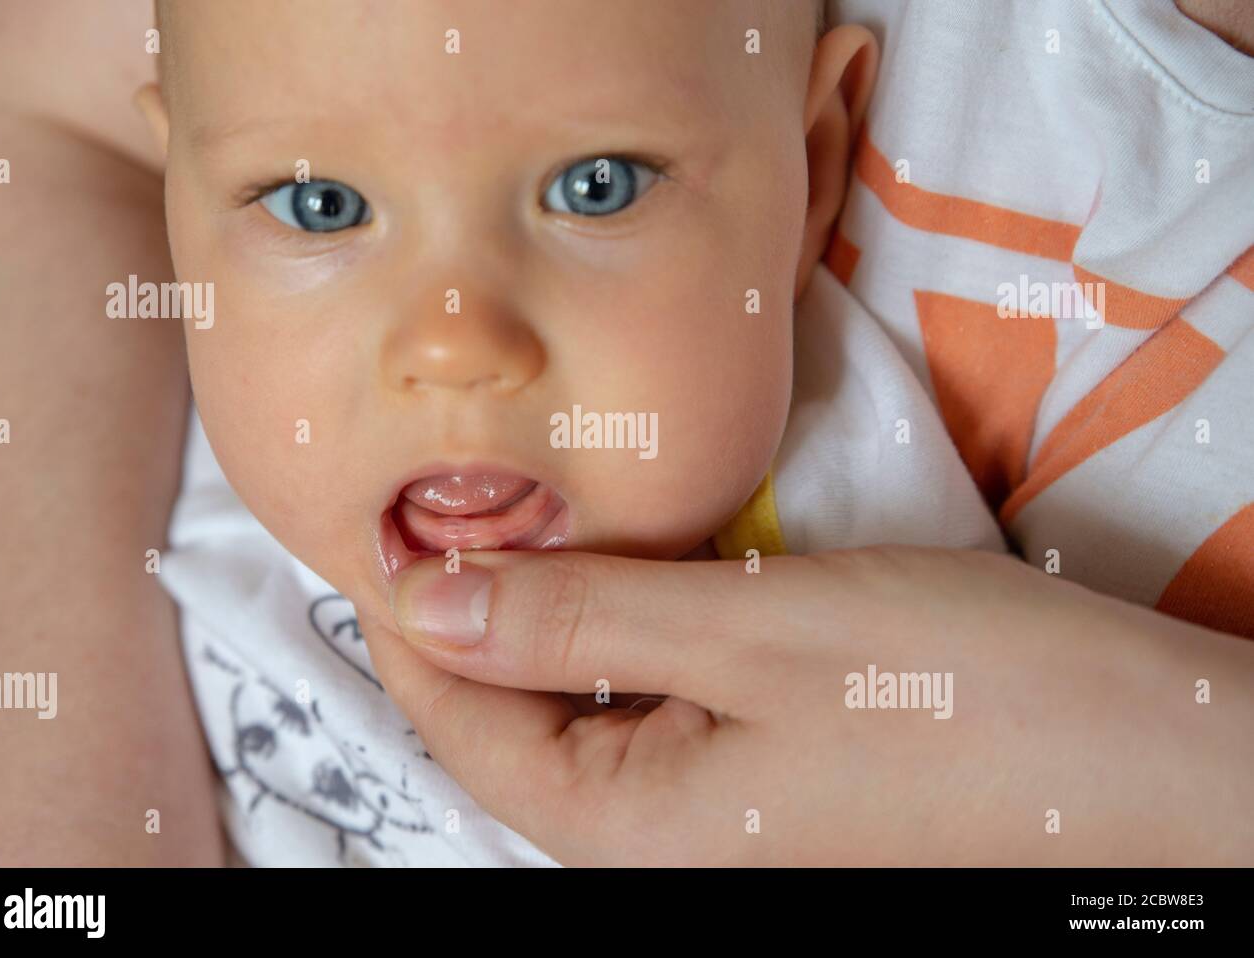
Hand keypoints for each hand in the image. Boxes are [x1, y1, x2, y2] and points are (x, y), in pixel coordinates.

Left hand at [362, 547, 1253, 865]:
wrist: (1147, 756)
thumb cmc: (961, 698)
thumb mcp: (752, 635)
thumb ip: (576, 623)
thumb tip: (423, 599)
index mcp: (622, 827)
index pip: (456, 719)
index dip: (410, 613)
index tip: (393, 512)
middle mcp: (654, 835)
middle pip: (511, 716)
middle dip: (481, 603)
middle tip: (471, 493)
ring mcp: (713, 810)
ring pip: (582, 701)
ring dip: (558, 606)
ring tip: (547, 512)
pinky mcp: (765, 769)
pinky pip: (655, 697)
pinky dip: (630, 623)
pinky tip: (648, 562)